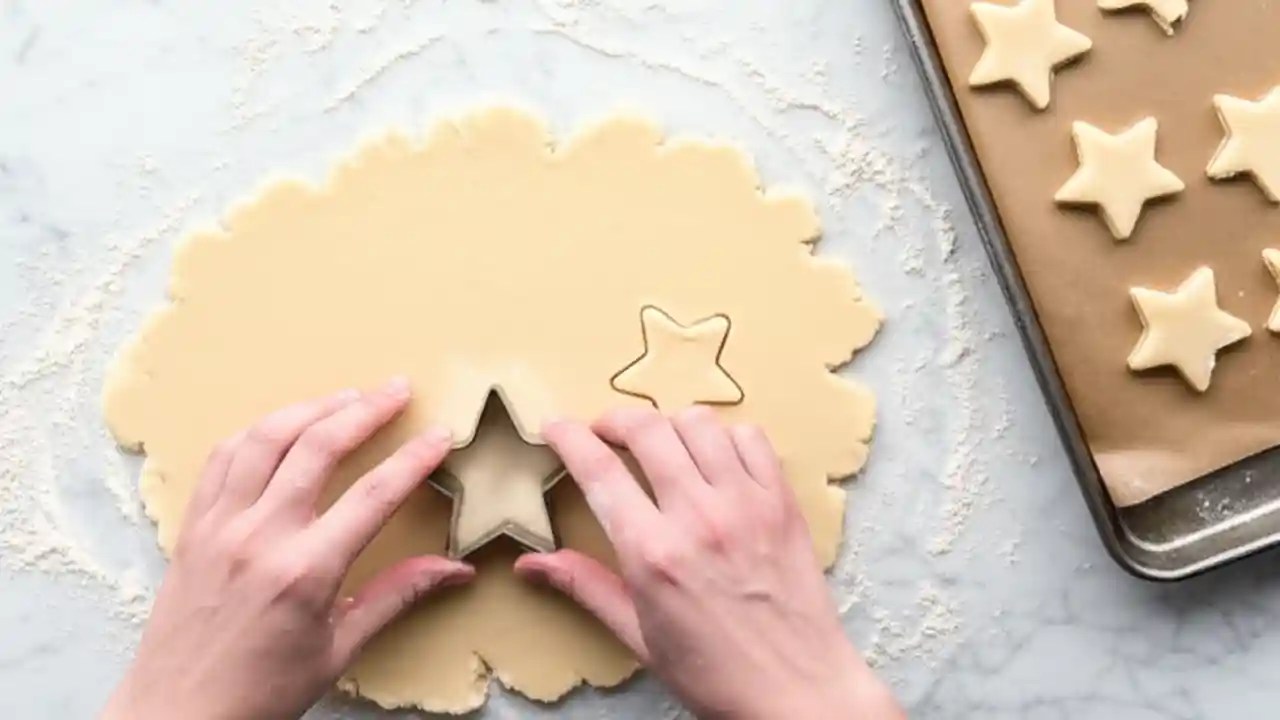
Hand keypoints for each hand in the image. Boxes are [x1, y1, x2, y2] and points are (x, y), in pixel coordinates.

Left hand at [102, 378, 472, 719]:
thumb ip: (397, 598)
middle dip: (365, 410)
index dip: (413, 460)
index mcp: (303, 573)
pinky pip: (223, 457)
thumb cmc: (261, 693)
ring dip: (311, 407)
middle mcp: (258, 537)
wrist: (175, 716)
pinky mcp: (192, 527)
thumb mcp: (339, 651)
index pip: (372, 496)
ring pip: (266, 438)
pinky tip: (284, 424)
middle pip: (317, 447)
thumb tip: (457, 571)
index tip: (441, 436)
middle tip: (398, 389)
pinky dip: (259, 431)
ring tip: (348, 395)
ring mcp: (219, 526)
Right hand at [515, 407, 903, 718]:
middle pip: (647, 430)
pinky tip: (714, 458)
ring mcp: (746, 505)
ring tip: (659, 443)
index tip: (554, 426)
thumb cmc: (715, 674)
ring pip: (699, 424)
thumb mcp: (639, 637)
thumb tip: (529, 564)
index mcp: (653, 554)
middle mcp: (699, 518)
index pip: (600, 471)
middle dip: (615, 420)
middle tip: (604, 432)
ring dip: (669, 424)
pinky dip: (725, 436)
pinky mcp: (783, 503)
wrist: (799, 693)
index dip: (569, 437)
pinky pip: (751, 439)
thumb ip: (586, 587)